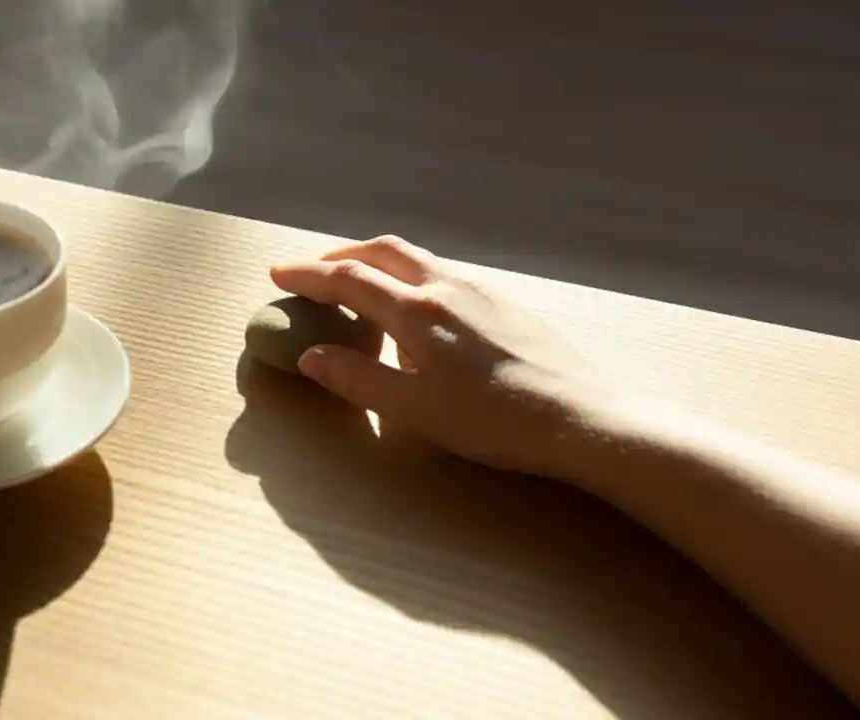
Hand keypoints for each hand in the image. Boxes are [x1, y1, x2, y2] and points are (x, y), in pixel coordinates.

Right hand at [271, 235, 622, 481]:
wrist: (581, 416)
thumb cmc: (494, 420)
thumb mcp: (415, 411)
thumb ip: (358, 380)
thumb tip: (312, 355)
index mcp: (418, 311)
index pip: (350, 279)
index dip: (309, 274)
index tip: (278, 273)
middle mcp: (447, 286)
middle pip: (383, 251)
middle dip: (341, 255)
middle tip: (313, 273)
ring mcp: (481, 289)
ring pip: (417, 258)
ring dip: (377, 263)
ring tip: (358, 288)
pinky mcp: (505, 302)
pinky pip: (443, 273)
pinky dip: (410, 276)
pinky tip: (415, 311)